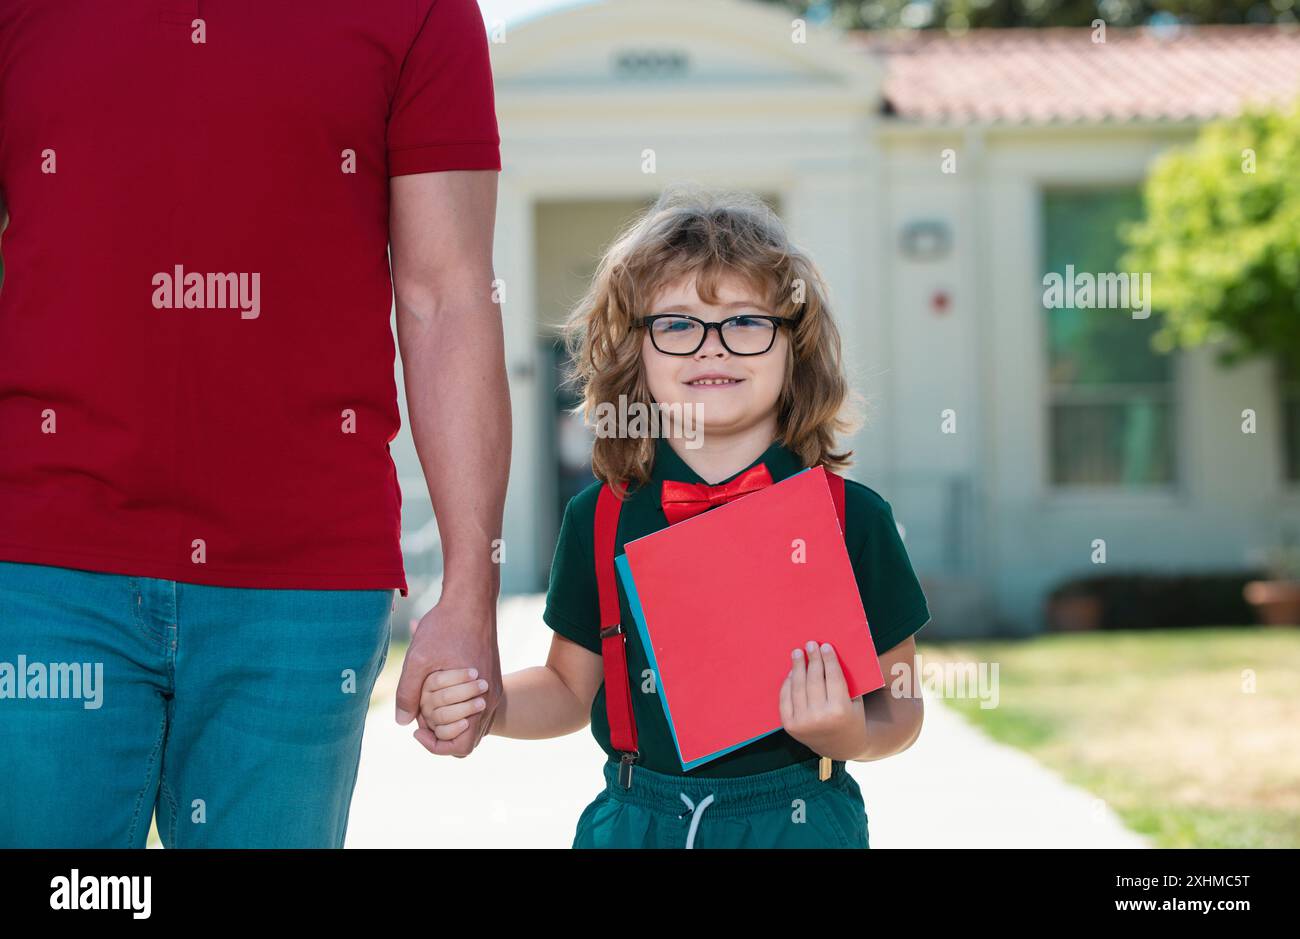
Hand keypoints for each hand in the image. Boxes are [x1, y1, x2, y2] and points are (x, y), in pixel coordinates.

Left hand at [395, 590, 500, 756]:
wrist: (472, 600)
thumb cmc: (446, 626)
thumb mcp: (418, 658)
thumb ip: (407, 692)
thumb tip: (402, 721)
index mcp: (477, 699)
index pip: (460, 748)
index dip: (435, 745)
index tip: (417, 729)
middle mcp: (490, 699)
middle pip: (467, 739)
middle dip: (442, 733)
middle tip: (422, 715)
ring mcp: (494, 689)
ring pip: (473, 724)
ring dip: (451, 720)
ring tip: (429, 704)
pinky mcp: (493, 678)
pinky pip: (478, 707)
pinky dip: (460, 708)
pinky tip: (442, 690)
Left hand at [779, 640, 866, 760]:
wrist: (841, 747)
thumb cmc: (851, 717)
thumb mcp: (855, 701)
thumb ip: (845, 681)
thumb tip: (828, 654)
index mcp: (840, 711)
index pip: (832, 678)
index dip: (828, 660)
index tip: (825, 646)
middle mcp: (819, 717)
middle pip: (814, 680)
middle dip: (812, 660)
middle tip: (810, 644)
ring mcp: (802, 723)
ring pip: (798, 687)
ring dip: (797, 667)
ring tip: (797, 653)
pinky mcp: (790, 726)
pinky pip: (786, 699)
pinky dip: (788, 683)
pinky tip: (791, 672)